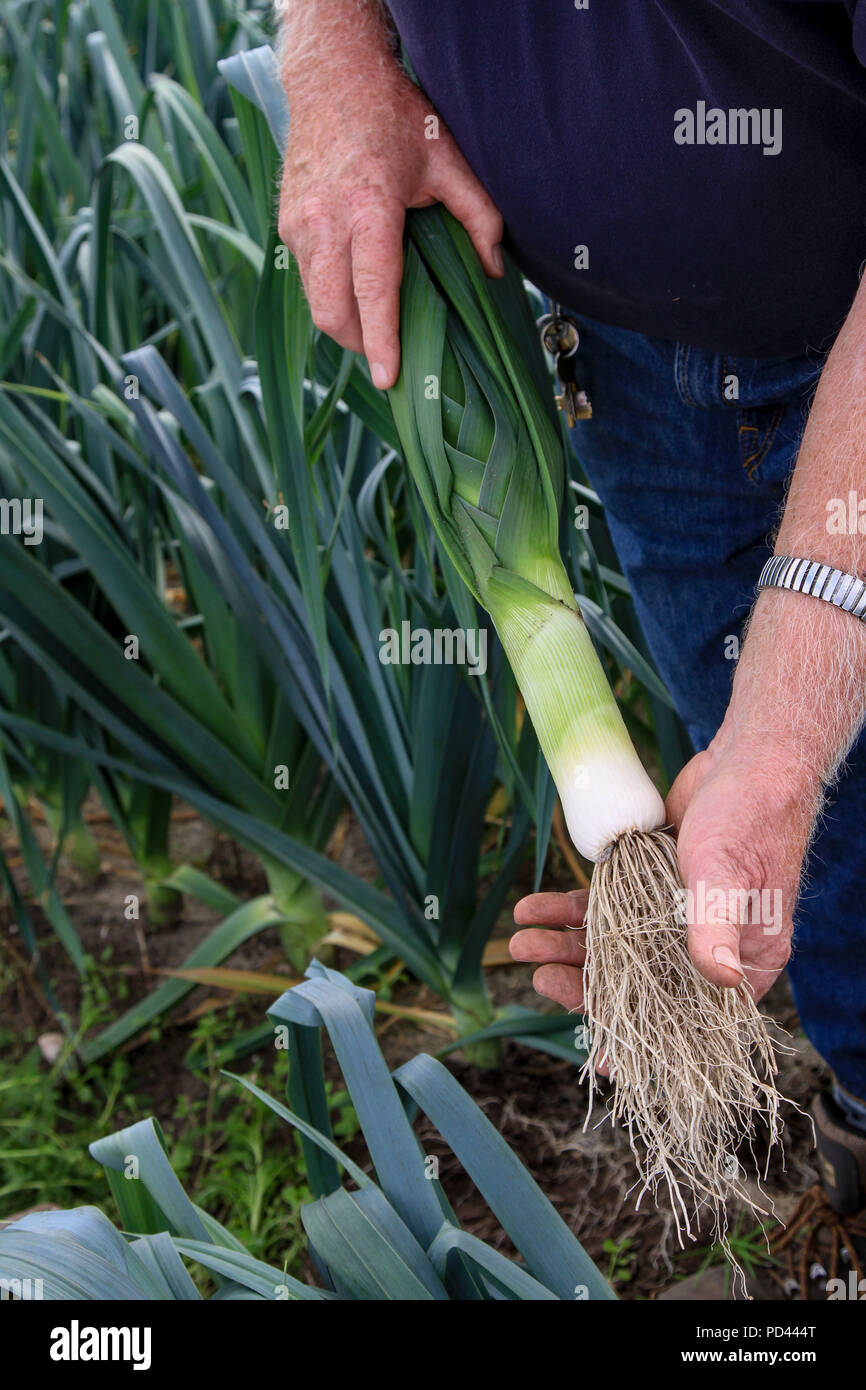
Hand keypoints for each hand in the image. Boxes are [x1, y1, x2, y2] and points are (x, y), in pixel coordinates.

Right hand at [278, 60, 502, 387]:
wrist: (332, 77)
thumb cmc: (395, 117)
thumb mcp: (448, 159)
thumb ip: (478, 216)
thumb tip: (493, 270)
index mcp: (367, 207)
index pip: (373, 291)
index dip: (381, 340)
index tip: (388, 377)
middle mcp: (325, 221)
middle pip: (333, 312)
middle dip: (361, 343)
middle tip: (389, 351)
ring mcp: (298, 225)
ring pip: (316, 301)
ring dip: (345, 321)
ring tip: (376, 320)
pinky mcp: (286, 225)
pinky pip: (308, 279)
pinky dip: (332, 294)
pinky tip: (356, 285)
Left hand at [510, 736, 812, 1016]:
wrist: (746, 761)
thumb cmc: (751, 819)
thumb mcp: (730, 875)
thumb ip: (716, 927)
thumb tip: (721, 979)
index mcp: (741, 961)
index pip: (690, 1019)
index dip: (646, 1040)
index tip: (600, 1059)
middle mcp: (706, 946)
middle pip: (639, 984)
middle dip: (584, 983)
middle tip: (538, 975)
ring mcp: (673, 916)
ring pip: (612, 946)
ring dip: (565, 946)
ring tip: (520, 942)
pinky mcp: (648, 885)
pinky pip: (603, 908)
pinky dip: (567, 910)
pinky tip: (531, 909)